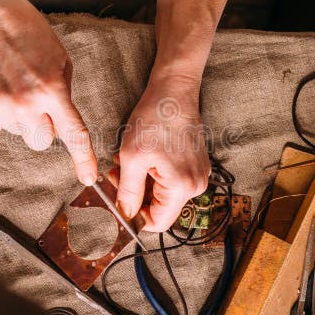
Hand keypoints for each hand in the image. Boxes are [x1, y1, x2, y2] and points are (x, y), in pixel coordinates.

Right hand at [0, 0, 97, 184]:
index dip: (83, 159)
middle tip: (38, 103)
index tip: (88, 177)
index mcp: (53, 91)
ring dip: (21, 118)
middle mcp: (27, 103)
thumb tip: (60, 125)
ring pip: (19, 133)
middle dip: (44, 128)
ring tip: (16, 88)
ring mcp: (1, 105)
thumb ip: (64, 96)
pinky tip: (1, 89)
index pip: (73, 134)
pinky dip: (0, 114)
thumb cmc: (33, 38)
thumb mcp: (62, 63)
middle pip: (42, 142)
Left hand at [114, 76, 209, 230]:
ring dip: (142, 182)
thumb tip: (126, 215)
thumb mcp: (131, 157)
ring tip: (127, 160)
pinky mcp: (196, 165)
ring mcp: (198, 175)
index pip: (157, 222)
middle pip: (160, 207)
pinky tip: (143, 156)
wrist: (174, 92)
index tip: (119, 200)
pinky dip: (153, 173)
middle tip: (116, 173)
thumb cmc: (154, 119)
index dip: (135, 216)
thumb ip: (128, 191)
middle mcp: (196, 185)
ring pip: (163, 193)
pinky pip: (171, 180)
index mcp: (182, 187)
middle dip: (136, 194)